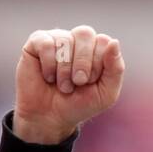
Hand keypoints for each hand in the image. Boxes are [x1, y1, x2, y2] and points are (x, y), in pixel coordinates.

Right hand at [13, 25, 124, 143]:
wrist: (51, 118)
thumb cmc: (78, 105)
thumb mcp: (105, 94)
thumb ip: (116, 69)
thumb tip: (114, 42)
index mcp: (96, 48)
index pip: (103, 41)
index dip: (97, 64)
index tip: (90, 82)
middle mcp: (77, 39)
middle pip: (84, 33)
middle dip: (82, 63)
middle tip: (78, 82)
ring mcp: (57, 38)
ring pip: (65, 41)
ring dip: (64, 70)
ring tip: (63, 85)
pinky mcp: (37, 42)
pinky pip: (46, 44)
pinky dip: (49, 66)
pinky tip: (48, 77)